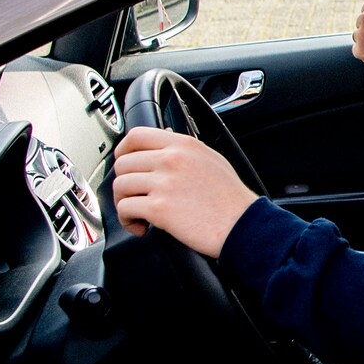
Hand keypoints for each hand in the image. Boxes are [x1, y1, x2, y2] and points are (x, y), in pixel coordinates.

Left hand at [111, 126, 256, 256]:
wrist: (243, 225)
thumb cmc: (231, 198)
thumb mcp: (211, 159)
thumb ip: (184, 149)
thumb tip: (165, 138)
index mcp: (182, 145)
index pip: (135, 136)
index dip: (123, 151)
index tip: (125, 164)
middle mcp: (171, 159)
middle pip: (123, 164)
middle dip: (124, 183)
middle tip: (134, 197)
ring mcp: (164, 183)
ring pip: (120, 186)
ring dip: (124, 203)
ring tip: (138, 215)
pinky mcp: (159, 208)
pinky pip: (125, 209)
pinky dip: (128, 221)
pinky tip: (142, 227)